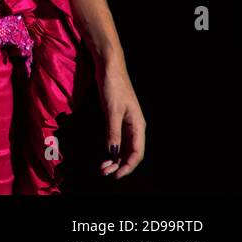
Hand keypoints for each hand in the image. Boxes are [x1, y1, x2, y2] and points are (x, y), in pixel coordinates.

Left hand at [97, 55, 144, 178]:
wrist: (109, 67)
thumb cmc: (113, 86)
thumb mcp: (112, 111)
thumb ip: (113, 132)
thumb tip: (113, 152)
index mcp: (138, 125)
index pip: (136, 153)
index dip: (127, 166)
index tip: (115, 175)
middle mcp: (134, 126)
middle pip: (130, 152)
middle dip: (119, 164)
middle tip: (104, 172)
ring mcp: (126, 122)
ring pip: (123, 146)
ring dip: (114, 157)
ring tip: (103, 166)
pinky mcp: (117, 117)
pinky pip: (117, 138)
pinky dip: (111, 147)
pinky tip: (105, 152)